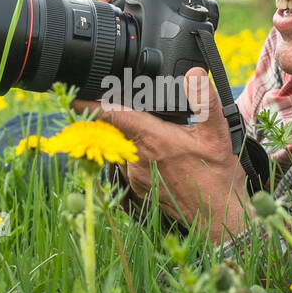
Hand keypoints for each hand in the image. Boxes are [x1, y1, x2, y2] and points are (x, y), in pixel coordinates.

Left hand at [71, 0, 249, 242]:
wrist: (219, 218)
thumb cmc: (218, 177)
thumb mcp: (218, 134)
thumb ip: (205, 100)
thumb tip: (195, 74)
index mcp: (153, 140)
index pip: (112, 116)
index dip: (90, 104)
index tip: (72, 95)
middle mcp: (138, 159)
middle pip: (114, 130)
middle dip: (116, 118)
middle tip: (124, 106)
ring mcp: (136, 177)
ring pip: (123, 148)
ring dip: (131, 139)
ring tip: (153, 134)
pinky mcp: (139, 189)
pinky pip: (131, 165)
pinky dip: (138, 156)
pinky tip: (159, 156)